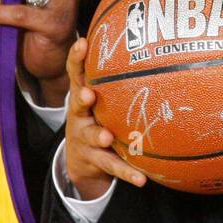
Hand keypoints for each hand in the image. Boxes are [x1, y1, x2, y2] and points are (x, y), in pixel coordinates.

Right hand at [63, 38, 145, 199]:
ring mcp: (84, 139)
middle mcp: (79, 116)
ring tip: (108, 137)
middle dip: (82, 98)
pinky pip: (113, 166)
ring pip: (92, 137)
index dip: (76, 58)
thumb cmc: (95, 117)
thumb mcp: (97, 97)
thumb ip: (111, 76)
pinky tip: (141, 179)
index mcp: (81, 96)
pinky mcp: (95, 161)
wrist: (80, 159)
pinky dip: (127, 172)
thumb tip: (146, 44)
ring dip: (99, 136)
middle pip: (77, 104)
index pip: (75, 73)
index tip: (83, 44)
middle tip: (89, 94)